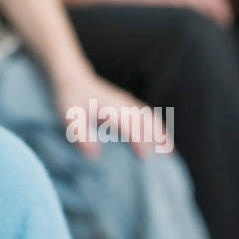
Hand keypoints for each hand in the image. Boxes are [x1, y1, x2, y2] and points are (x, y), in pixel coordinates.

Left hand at [52, 71, 169, 158]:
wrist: (73, 80)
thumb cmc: (71, 101)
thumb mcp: (70, 118)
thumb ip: (81, 135)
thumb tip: (94, 155)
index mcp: (111, 108)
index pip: (129, 124)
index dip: (138, 139)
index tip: (144, 157)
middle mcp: (123, 104)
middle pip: (145, 120)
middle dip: (156, 137)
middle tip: (165, 158)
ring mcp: (127, 103)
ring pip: (149, 117)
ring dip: (160, 132)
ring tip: (168, 152)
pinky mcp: (128, 104)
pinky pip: (147, 115)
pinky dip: (157, 127)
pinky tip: (161, 139)